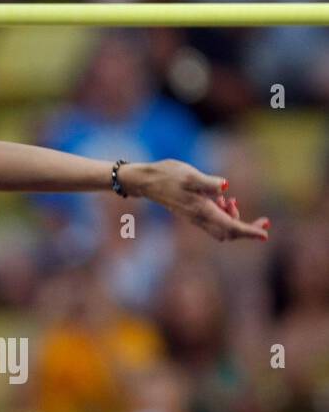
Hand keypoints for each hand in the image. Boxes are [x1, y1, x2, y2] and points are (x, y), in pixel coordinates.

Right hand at [121, 159, 270, 241]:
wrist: (146, 181)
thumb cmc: (168, 176)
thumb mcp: (189, 176)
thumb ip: (208, 183)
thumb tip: (225, 186)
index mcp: (202, 211)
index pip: (231, 227)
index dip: (249, 231)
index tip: (265, 235)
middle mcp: (200, 218)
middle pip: (229, 233)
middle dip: (247, 230)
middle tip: (264, 220)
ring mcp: (195, 217)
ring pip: (222, 229)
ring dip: (235, 220)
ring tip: (232, 201)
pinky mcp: (192, 213)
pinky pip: (214, 222)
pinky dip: (225, 215)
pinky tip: (223, 200)